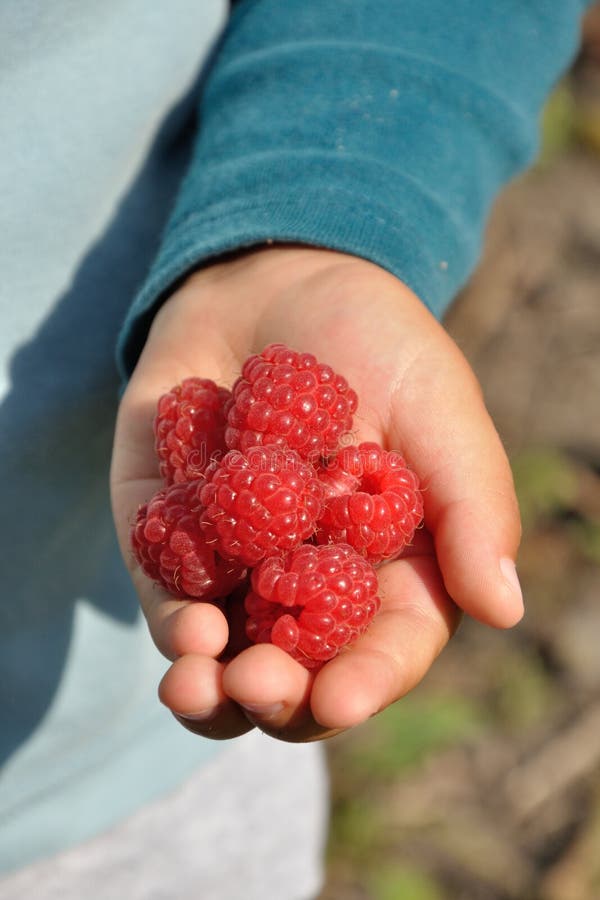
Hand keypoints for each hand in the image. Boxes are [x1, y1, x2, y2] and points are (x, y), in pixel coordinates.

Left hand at [110, 246, 522, 741]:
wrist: (275, 279)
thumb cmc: (375, 341)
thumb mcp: (438, 408)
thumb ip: (471, 505)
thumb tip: (504, 610)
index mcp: (390, 565)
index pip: (384, 645)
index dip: (368, 681)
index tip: (341, 701)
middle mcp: (312, 579)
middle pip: (299, 670)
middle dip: (279, 696)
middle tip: (262, 687)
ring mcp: (239, 561)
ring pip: (225, 657)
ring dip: (210, 690)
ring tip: (199, 686)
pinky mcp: (172, 533)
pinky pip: (166, 592)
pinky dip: (168, 619)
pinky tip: (180, 628)